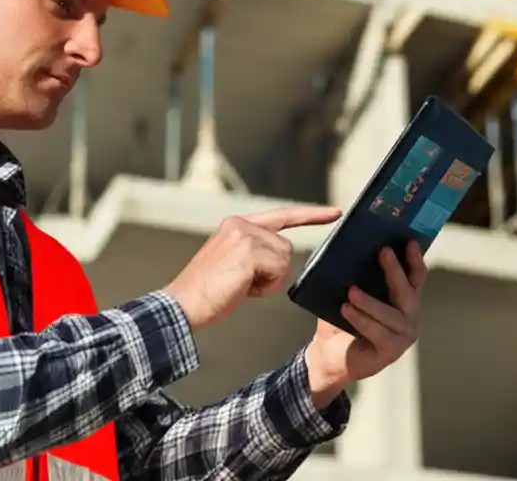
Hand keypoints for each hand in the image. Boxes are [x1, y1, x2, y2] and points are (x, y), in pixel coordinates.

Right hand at [163, 206, 340, 327]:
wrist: (183, 304)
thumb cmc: (207, 291)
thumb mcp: (233, 263)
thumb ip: (256, 252)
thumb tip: (282, 259)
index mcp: (236, 224)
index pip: (282, 216)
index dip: (310, 215)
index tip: (334, 212)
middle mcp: (241, 224)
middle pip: (285, 248)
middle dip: (273, 272)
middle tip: (242, 283)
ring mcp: (245, 236)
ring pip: (284, 260)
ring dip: (269, 280)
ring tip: (240, 285)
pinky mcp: (249, 251)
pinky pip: (279, 270)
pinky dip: (266, 286)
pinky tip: (242, 288)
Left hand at [303, 241, 426, 407]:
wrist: (328, 354)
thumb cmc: (343, 318)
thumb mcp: (350, 292)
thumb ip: (357, 274)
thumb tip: (350, 248)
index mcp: (403, 299)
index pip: (415, 276)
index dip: (415, 259)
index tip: (410, 242)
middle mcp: (409, 316)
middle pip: (407, 291)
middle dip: (395, 270)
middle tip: (383, 252)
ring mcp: (403, 335)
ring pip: (391, 314)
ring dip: (370, 302)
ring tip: (351, 291)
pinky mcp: (391, 351)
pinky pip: (378, 333)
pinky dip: (361, 320)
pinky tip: (346, 310)